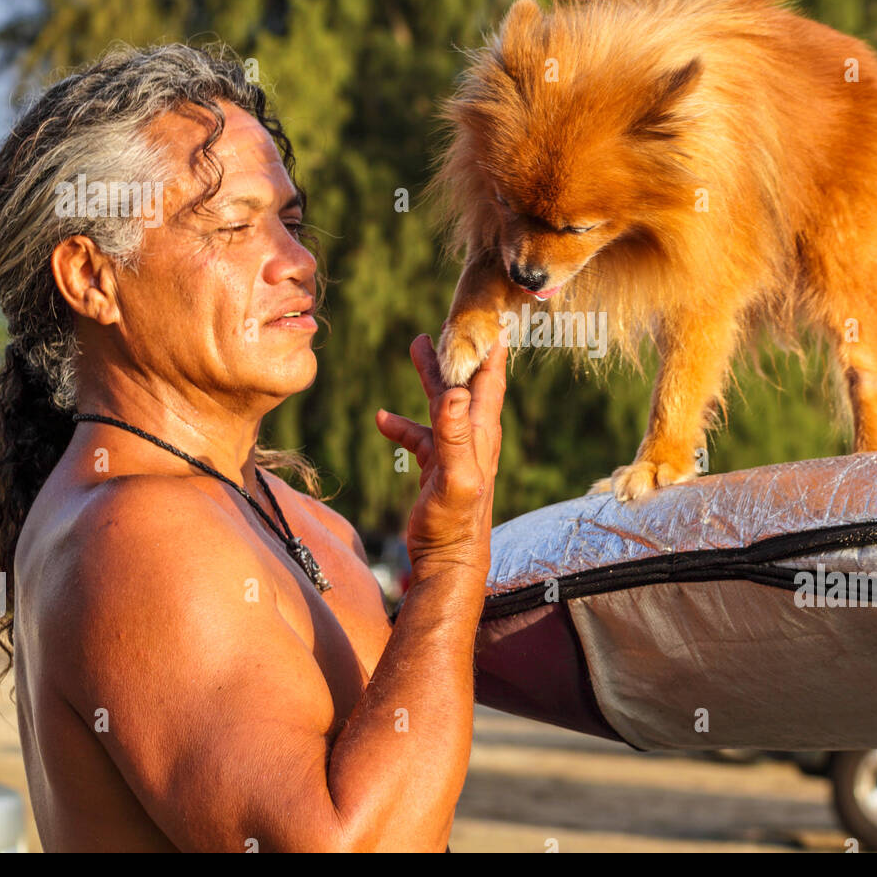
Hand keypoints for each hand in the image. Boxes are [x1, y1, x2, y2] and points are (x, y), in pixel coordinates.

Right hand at [374, 332, 506, 584]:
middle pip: (466, 381)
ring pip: (442, 402)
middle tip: (453, 318)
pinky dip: (402, 425)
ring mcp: (455, 450)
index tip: (494, 315)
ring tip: (416, 346)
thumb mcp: (455, 477)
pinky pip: (420, 436)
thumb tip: (451, 392)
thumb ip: (453, 435)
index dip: (492, 347)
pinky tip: (382, 419)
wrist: (448, 561)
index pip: (489, 378)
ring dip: (431, 376)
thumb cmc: (456, 523)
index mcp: (480, 431)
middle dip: (459, 350)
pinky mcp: (438, 467)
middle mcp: (472, 436)